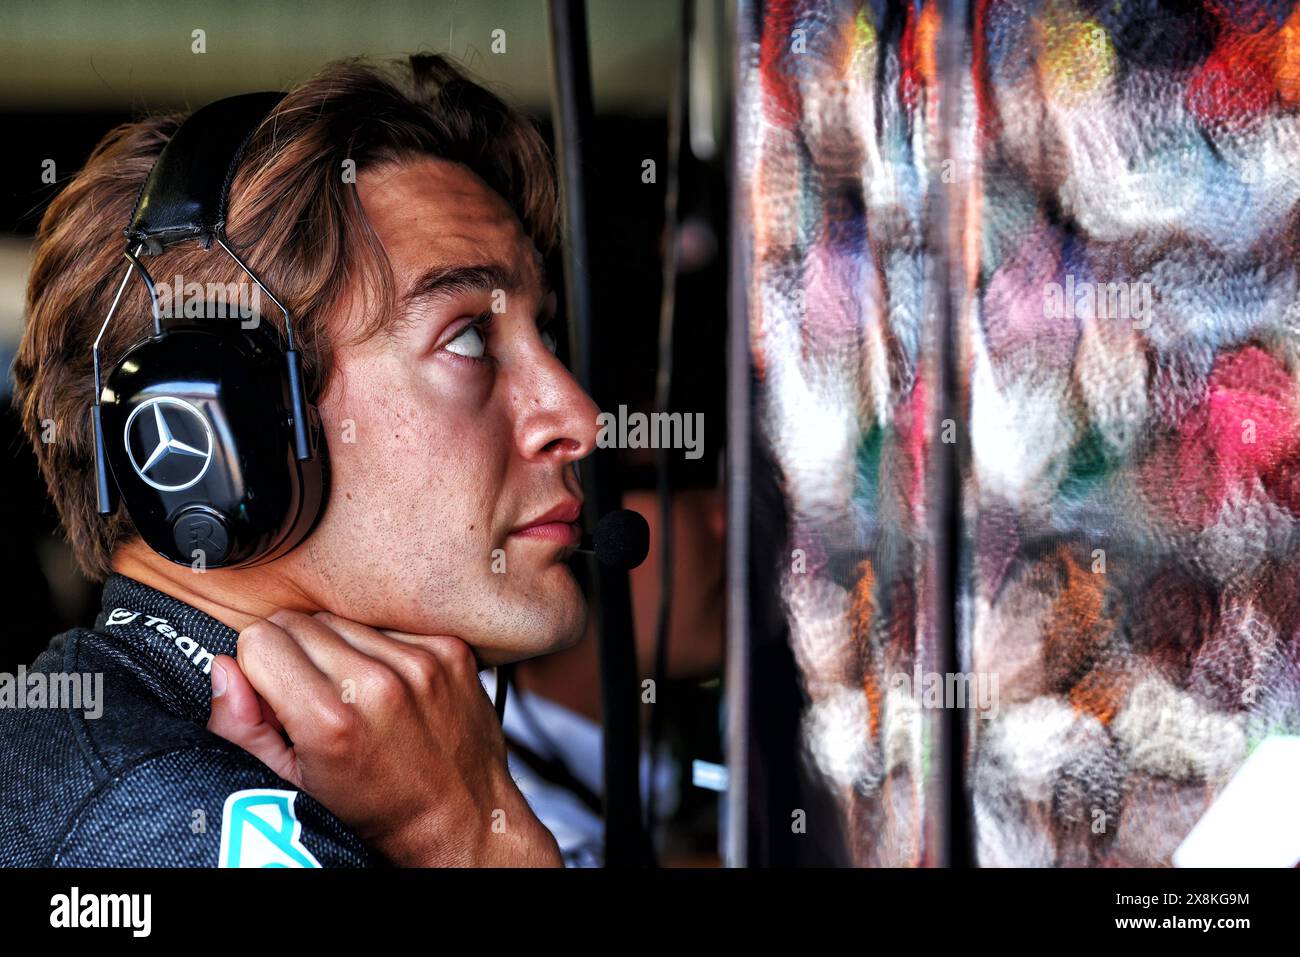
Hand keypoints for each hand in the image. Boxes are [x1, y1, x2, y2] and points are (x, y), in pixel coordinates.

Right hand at [206, 609, 561, 866]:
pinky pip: (391, 626)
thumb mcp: (292, 787)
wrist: (461, 820)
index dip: (259, 669)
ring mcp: (421, 663)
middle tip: (316, 700)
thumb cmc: (377, 811)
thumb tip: (224, 668)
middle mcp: (378, 684)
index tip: (276, 697)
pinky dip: (384, 650)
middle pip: (299, 622)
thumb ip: (242, 728)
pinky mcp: (451, 651)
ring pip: (345, 620)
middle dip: (295, 655)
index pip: (260, 639)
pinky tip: (391, 689)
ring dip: (340, 650)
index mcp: (330, 719)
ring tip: (356, 697)